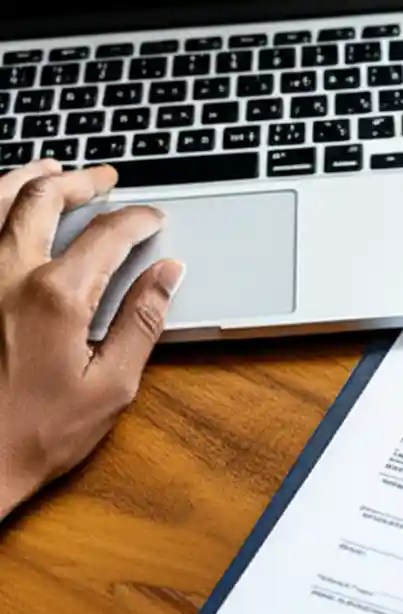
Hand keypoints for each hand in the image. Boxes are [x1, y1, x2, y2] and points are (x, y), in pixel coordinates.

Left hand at [0, 160, 183, 521]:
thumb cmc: (38, 433)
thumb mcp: (113, 385)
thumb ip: (142, 321)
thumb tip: (166, 274)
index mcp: (56, 296)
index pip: (107, 234)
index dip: (137, 219)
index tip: (153, 218)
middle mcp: (7, 275)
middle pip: (42, 198)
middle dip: (79, 181)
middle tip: (102, 178)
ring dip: (24, 178)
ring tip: (48, 171)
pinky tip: (1, 212)